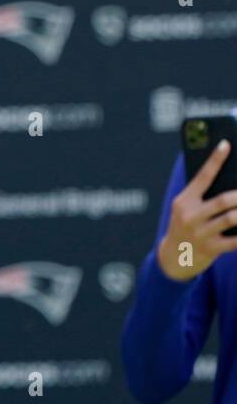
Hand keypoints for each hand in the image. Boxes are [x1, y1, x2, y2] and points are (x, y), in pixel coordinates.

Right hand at [156, 139, 236, 281]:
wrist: (173, 258)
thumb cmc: (186, 226)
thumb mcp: (186, 209)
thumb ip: (203, 196)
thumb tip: (232, 184)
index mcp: (184, 201)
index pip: (202, 176)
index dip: (215, 159)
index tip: (226, 144)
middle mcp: (190, 215)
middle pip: (222, 200)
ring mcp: (200, 233)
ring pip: (231, 219)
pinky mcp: (210, 249)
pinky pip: (236, 241)